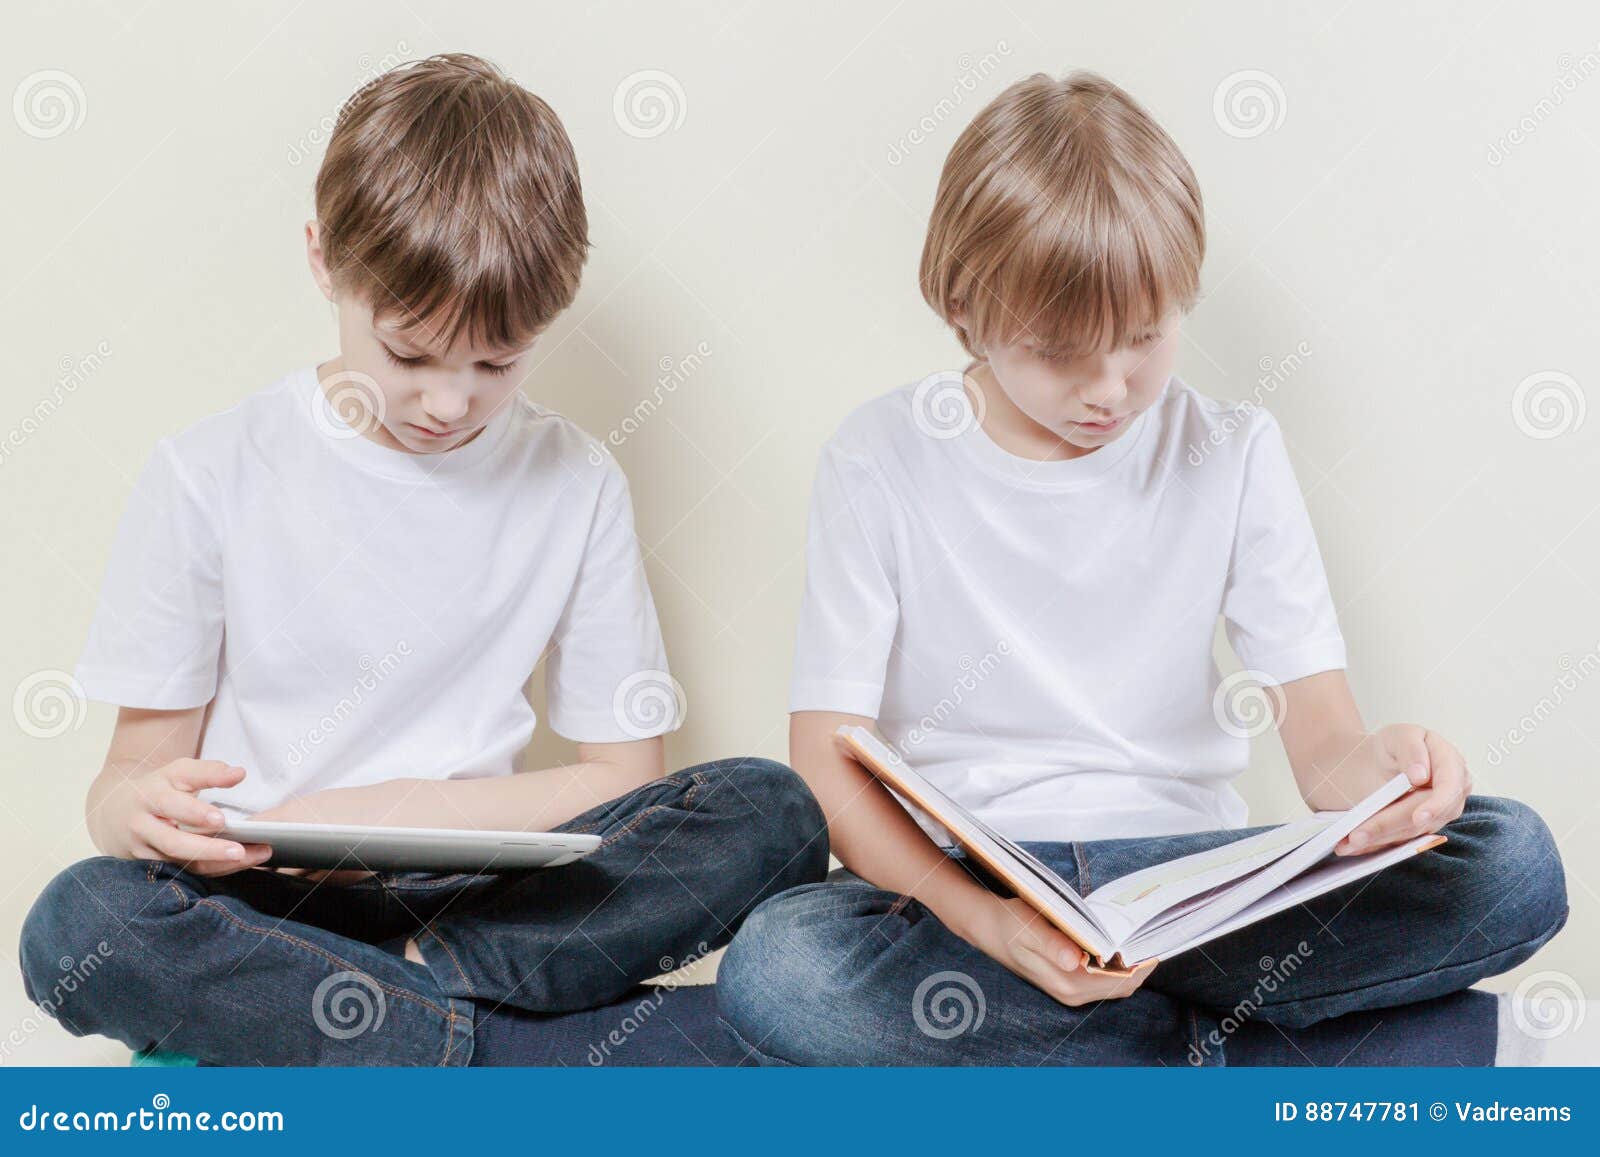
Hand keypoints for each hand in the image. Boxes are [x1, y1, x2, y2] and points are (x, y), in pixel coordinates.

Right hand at [92, 758, 271, 875]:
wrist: (112, 812)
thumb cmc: (156, 790)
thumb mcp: (177, 773)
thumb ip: (208, 771)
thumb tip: (239, 773)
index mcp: (150, 796)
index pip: (172, 803)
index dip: (195, 813)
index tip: (221, 818)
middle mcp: (143, 825)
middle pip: (174, 842)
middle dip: (207, 848)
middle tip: (239, 850)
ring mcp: (144, 851)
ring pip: (181, 863)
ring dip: (216, 863)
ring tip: (249, 857)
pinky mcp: (150, 868)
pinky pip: (184, 872)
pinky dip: (212, 869)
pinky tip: (238, 864)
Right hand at [944, 891, 1156, 1006]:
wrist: (989, 928)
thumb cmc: (1010, 924)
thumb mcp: (1029, 928)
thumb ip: (1052, 944)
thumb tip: (1076, 958)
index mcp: (1067, 983)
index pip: (1118, 982)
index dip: (1140, 967)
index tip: (1155, 945)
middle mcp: (1073, 993)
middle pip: (1122, 986)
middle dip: (1141, 966)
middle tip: (1156, 938)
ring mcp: (1073, 990)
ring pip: (1116, 984)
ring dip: (1131, 966)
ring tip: (1143, 940)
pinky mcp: (1071, 981)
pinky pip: (1105, 979)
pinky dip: (1118, 966)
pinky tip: (1121, 946)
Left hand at [1336, 724, 1470, 855]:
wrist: (1380, 761)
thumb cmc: (1393, 745)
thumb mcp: (1399, 736)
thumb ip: (1411, 749)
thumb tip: (1421, 775)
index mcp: (1451, 764)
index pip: (1449, 788)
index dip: (1436, 805)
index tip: (1419, 817)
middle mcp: (1451, 793)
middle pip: (1425, 817)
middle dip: (1389, 825)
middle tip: (1357, 835)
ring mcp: (1439, 814)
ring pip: (1410, 833)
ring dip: (1378, 840)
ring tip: (1347, 843)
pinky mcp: (1422, 829)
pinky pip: (1400, 840)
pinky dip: (1376, 844)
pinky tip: (1352, 847)